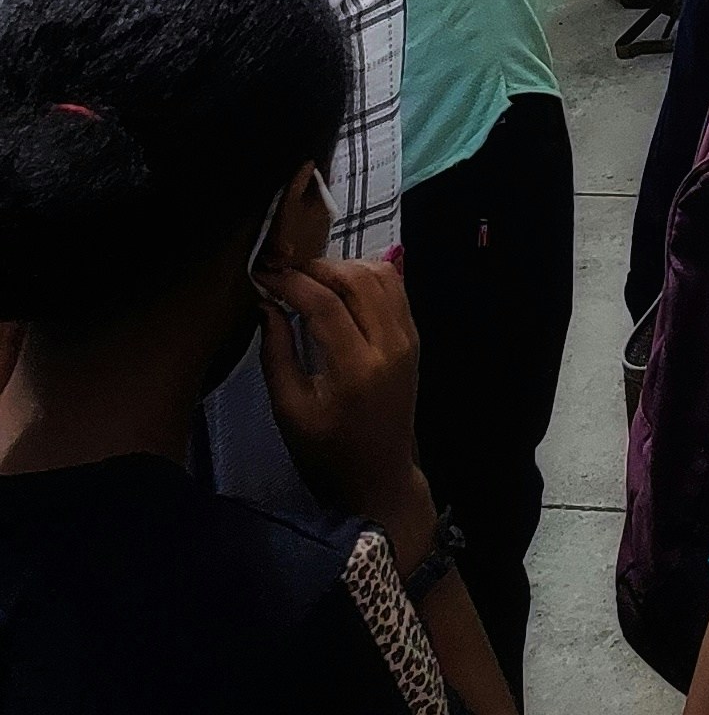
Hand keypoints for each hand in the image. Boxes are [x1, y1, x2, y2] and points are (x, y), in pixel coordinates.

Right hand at [260, 257, 431, 550]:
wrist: (379, 474)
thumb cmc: (326, 451)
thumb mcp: (289, 409)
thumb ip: (276, 354)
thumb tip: (267, 304)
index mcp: (356, 369)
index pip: (325, 304)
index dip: (291, 281)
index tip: (262, 273)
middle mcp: (391, 345)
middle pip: (358, 279)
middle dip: (317, 266)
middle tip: (283, 271)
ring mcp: (408, 338)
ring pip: (382, 276)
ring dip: (343, 267)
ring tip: (307, 277)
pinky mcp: (414, 337)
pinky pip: (395, 289)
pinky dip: (365, 277)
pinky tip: (336, 286)